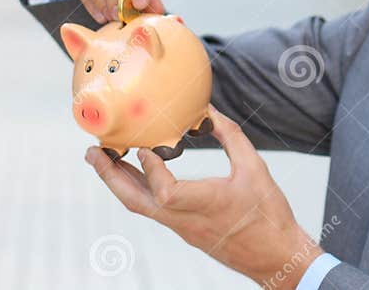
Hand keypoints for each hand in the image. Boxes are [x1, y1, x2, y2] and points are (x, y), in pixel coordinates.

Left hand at [84, 104, 322, 289]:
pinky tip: (135, 174)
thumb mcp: (256, 167)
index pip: (166, 192)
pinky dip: (138, 189)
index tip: (143, 147)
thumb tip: (208, 113)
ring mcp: (183, 228)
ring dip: (119, 182)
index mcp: (207, 204)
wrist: (275, 256)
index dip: (151, 170)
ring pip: (140, 207)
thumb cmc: (268, 213)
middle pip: (137, 203)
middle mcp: (187, 220)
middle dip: (110, 177)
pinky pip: (153, 209)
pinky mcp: (185, 231)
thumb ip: (232, 137)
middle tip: (93, 152)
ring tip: (104, 159)